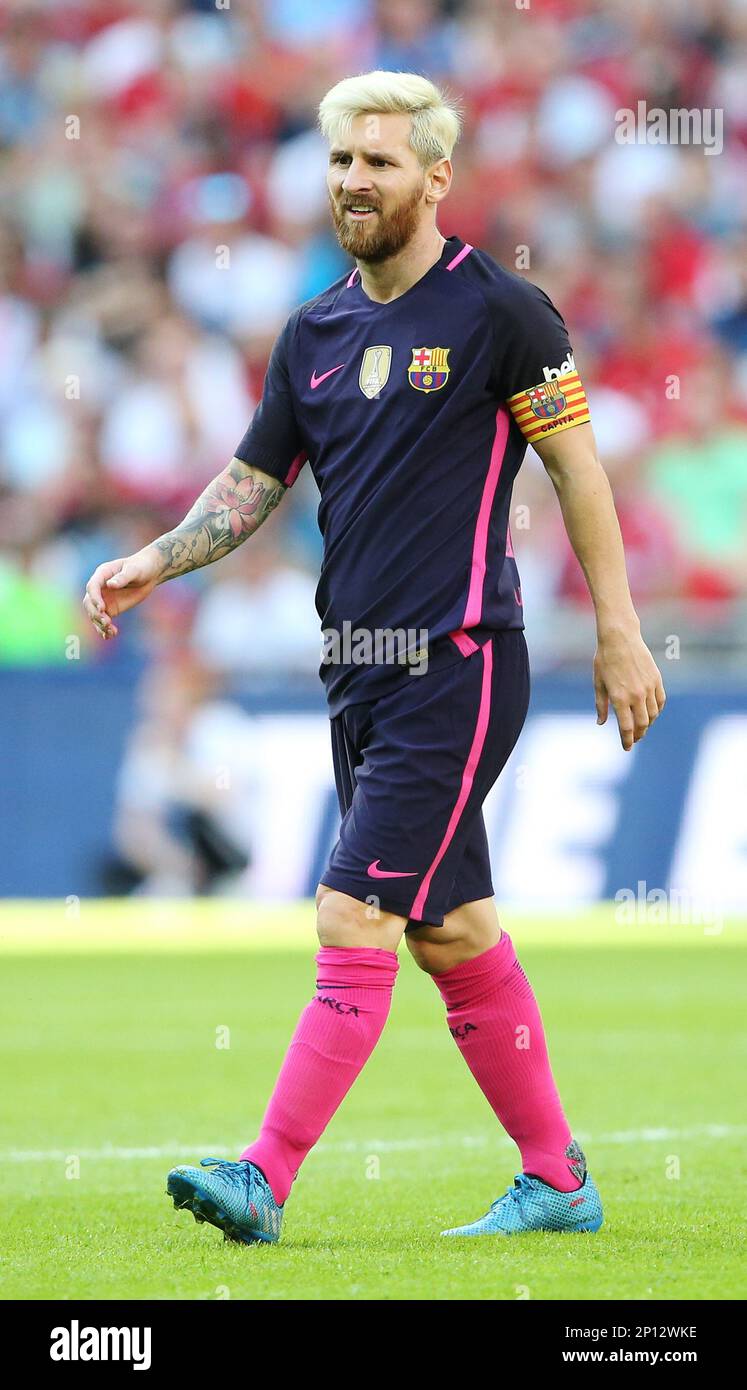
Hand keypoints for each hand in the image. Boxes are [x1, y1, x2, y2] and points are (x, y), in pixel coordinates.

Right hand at [83, 547, 163, 639]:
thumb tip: (110, 585)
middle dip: (96, 613)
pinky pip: (104, 620)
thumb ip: (122, 578)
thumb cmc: (141, 566)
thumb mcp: (134, 570)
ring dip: (100, 624)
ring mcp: (104, 599)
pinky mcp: (111, 609)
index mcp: (102, 574)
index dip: (95, 598)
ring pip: (95, 614)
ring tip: (111, 632)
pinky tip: (109, 636)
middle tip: (107, 622)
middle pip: (89, 603)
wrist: (149, 573)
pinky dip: (105, 629)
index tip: (102, 608)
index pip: (92, 587)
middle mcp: (100, 588)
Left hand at [594, 624, 665, 750]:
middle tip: (634, 739)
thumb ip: (601, 705)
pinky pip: (660, 701)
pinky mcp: (656, 679)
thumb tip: (601, 723)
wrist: (620, 638)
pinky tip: (651, 712)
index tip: (626, 748)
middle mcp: (636, 695)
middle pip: (642, 724)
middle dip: (638, 735)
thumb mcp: (598, 683)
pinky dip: (657, 710)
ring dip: (648, 724)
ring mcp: (648, 687)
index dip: (627, 740)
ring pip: (653, 714)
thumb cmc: (604, 659)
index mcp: (619, 698)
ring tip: (642, 727)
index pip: (626, 728)